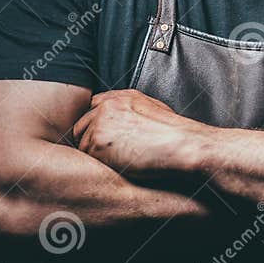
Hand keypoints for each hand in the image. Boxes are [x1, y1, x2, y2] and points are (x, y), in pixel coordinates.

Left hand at [72, 89, 210, 177]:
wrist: (182, 146)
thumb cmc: (175, 135)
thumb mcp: (152, 111)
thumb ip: (129, 112)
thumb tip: (120, 127)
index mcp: (122, 97)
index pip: (92, 108)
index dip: (94, 126)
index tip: (103, 140)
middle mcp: (108, 105)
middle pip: (81, 126)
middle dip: (89, 142)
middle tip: (108, 157)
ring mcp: (100, 121)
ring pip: (82, 144)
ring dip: (94, 156)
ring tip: (119, 162)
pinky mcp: (98, 141)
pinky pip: (86, 158)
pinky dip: (99, 165)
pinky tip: (119, 165)